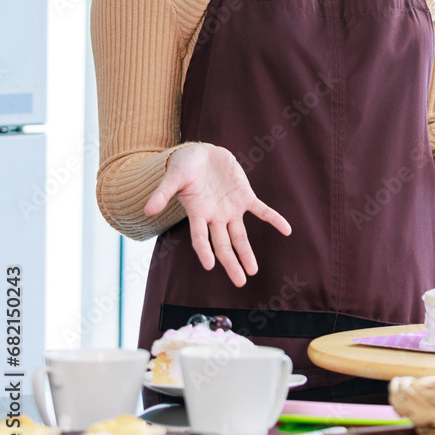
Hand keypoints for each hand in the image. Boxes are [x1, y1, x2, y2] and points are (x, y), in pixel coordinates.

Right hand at [144, 142, 291, 285]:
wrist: (201, 152)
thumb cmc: (184, 166)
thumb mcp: (173, 177)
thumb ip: (162, 194)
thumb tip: (147, 210)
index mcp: (197, 213)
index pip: (200, 238)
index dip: (204, 251)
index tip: (210, 266)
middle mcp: (215, 216)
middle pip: (223, 244)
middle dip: (231, 262)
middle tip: (240, 281)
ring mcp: (230, 208)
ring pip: (240, 235)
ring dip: (247, 252)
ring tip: (253, 271)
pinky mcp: (244, 196)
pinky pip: (261, 210)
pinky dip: (274, 219)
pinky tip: (287, 230)